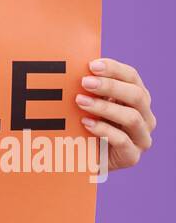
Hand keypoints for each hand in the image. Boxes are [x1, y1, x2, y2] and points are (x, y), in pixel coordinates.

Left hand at [75, 57, 155, 171]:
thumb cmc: (86, 124)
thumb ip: (91, 86)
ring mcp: (142, 138)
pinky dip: (103, 129)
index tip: (91, 65)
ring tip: (80, 101)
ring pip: (132, 117)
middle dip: (110, 86)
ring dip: (104, 107)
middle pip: (137, 95)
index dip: (113, 68)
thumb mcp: (90, 101)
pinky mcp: (132, 156)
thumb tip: (77, 64)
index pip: (132, 77)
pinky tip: (86, 123)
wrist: (82, 158)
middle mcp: (146, 117)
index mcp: (137, 98)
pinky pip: (122, 140)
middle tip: (85, 82)